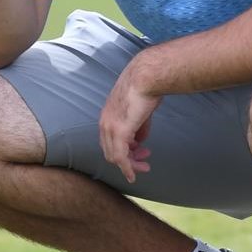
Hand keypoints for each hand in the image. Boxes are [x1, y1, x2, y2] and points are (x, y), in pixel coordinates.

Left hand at [100, 58, 160, 183]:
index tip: (141, 150)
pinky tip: (133, 175)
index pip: (110, 140)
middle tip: (145, 161)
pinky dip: (127, 168)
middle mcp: (104, 123)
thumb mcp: (141, 110)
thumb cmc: (146, 87)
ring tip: (145, 166)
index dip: (124, 149)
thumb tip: (140, 141)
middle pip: (110, 150)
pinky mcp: (119, 132)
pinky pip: (120, 157)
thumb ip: (139, 127)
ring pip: (115, 157)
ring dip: (130, 165)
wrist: (147, 76)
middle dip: (128, 159)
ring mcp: (110, 127)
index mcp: (107, 115)